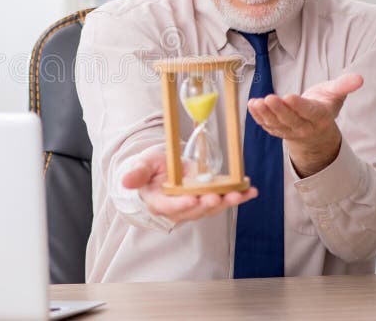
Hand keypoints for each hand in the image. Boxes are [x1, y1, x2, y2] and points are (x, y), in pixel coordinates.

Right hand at [121, 147, 257, 223]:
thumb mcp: (142, 165)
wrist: (162, 170)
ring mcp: (195, 206)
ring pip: (212, 207)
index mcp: (159, 202)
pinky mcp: (208, 199)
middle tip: (218, 196)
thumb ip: (137, 174)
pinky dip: (238, 196)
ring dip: (227, 202)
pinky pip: (223, 200)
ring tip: (240, 194)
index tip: (191, 199)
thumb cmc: (150, 168)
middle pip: (195, 210)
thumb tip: (125, 181)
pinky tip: (250, 191)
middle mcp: (179, 208)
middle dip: (208, 203)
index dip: (181, 205)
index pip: (170, 207)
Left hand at [247, 73, 363, 177]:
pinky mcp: (277, 130)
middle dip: (279, 110)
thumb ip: (344, 86)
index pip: (309, 112)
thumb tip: (359, 78)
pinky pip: (267, 125)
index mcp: (319, 117)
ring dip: (265, 114)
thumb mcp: (336, 94)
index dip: (299, 106)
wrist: (316, 129)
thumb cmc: (325, 105)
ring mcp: (289, 130)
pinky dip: (258, 117)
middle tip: (269, 98)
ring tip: (256, 102)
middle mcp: (304, 126)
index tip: (289, 96)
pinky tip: (252, 105)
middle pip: (290, 119)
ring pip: (276, 124)